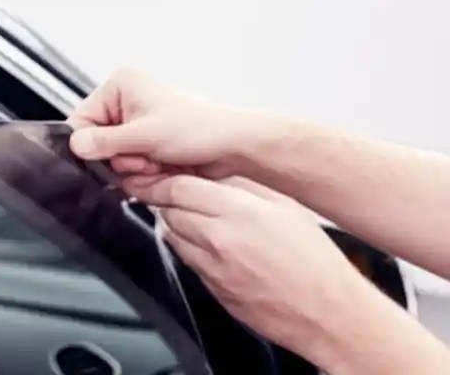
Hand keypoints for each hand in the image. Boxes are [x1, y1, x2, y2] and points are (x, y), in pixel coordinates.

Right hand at [67, 69, 280, 180]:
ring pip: (114, 157)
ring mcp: (137, 122)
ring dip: (134, 167)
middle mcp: (126, 100)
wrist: (233, 147)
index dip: (95, 144)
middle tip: (146, 159)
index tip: (116, 155)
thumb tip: (75, 145)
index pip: (82, 120)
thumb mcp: (144, 135)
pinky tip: (163, 167)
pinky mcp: (147, 141)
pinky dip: (144, 171)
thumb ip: (104, 141)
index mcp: (120, 86)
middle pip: (98, 141)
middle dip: (121, 158)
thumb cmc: (198, 129)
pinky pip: (129, 163)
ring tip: (159, 162)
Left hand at [127, 174, 377, 366]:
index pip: (179, 189)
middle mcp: (220, 240)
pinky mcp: (212, 291)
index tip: (160, 176)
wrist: (330, 314)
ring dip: (177, 224)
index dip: (163, 181)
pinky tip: (210, 245)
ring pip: (172, 237)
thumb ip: (243, 187)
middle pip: (169, 211)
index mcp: (241, 213)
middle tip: (176, 194)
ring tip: (197, 217)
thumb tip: (211, 176)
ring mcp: (213, 269)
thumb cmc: (316, 260)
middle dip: (168, 200)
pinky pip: (187, 262)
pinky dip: (190, 249)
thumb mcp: (286, 207)